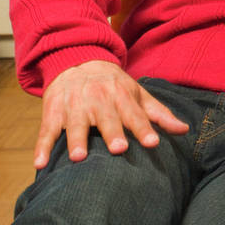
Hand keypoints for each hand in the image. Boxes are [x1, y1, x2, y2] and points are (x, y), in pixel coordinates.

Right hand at [34, 60, 189, 168]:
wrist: (76, 60)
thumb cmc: (113, 85)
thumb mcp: (137, 94)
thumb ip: (159, 114)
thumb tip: (185, 130)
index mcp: (122, 96)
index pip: (135, 115)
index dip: (144, 129)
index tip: (153, 143)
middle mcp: (99, 101)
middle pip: (107, 120)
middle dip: (112, 133)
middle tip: (119, 149)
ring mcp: (74, 107)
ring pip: (75, 125)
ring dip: (76, 140)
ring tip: (78, 158)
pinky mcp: (53, 113)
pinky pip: (46, 132)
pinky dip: (41, 147)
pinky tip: (39, 164)